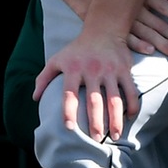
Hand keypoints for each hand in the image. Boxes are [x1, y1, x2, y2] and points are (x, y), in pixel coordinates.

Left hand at [35, 26, 138, 141]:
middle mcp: (92, 70)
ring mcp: (110, 71)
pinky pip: (130, 90)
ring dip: (116, 119)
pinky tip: (129, 117)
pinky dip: (132, 105)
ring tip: (116, 136)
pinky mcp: (124, 70)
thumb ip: (44, 78)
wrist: (103, 28)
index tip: (69, 128)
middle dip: (96, 122)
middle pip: (95, 101)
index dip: (68, 111)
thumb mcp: (57, 59)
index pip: (69, 94)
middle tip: (96, 139)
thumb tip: (35, 98)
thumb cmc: (77, 48)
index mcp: (74, 69)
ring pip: (115, 99)